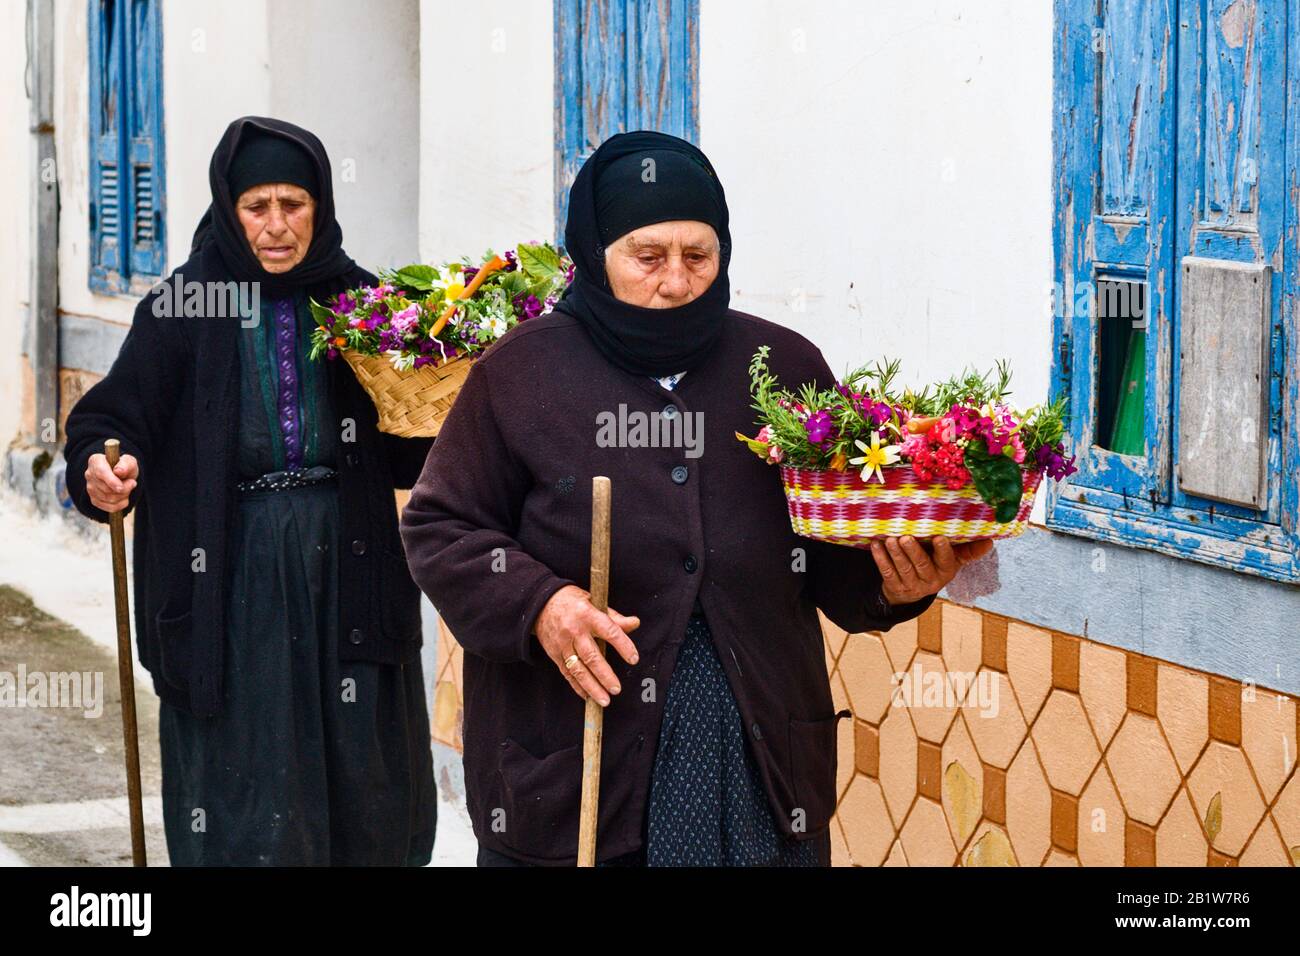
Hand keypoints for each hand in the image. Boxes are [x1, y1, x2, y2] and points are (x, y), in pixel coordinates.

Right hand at [85, 452, 138, 513]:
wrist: (123, 476)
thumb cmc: (125, 467)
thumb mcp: (129, 461)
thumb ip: (126, 464)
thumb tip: (118, 471)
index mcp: (96, 461)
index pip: (101, 473)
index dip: (111, 482)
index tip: (121, 487)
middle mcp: (89, 474)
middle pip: (105, 488)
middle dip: (124, 489)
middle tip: (133, 483)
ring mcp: (90, 488)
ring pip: (108, 499)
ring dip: (123, 496)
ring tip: (128, 488)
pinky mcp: (94, 500)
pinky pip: (109, 507)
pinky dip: (120, 505)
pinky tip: (125, 498)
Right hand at [533, 585, 640, 705]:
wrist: (539, 604)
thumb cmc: (572, 602)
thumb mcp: (593, 602)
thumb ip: (614, 617)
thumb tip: (635, 623)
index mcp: (588, 614)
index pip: (609, 631)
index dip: (623, 646)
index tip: (634, 659)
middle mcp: (574, 631)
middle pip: (591, 656)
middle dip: (605, 675)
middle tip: (617, 689)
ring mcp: (563, 644)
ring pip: (578, 669)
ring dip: (592, 687)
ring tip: (605, 700)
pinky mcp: (554, 654)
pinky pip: (567, 673)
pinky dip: (577, 686)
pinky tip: (588, 696)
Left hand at [869, 535, 992, 605]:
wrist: (912, 590)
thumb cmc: (935, 565)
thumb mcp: (952, 560)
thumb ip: (968, 550)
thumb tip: (990, 541)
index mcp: (946, 571)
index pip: (947, 561)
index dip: (943, 550)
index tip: (939, 537)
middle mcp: (930, 581)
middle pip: (921, 565)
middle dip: (913, 551)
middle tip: (905, 537)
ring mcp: (912, 586)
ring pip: (903, 569)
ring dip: (895, 554)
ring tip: (889, 539)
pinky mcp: (895, 587)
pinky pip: (886, 572)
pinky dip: (880, 558)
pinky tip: (876, 545)